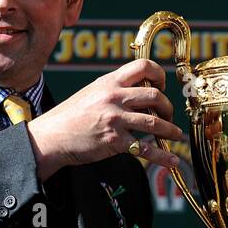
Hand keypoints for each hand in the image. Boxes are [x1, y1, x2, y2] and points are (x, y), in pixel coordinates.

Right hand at [26, 59, 183, 179]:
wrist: (51, 137)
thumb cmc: (70, 116)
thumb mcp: (91, 93)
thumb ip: (114, 90)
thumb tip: (139, 92)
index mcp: (109, 82)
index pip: (143, 66)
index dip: (159, 75)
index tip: (162, 87)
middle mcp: (114, 97)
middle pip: (155, 96)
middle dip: (168, 107)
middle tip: (169, 116)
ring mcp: (115, 119)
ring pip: (155, 122)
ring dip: (171, 130)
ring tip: (176, 135)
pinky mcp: (114, 141)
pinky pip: (145, 148)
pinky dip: (163, 156)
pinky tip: (173, 160)